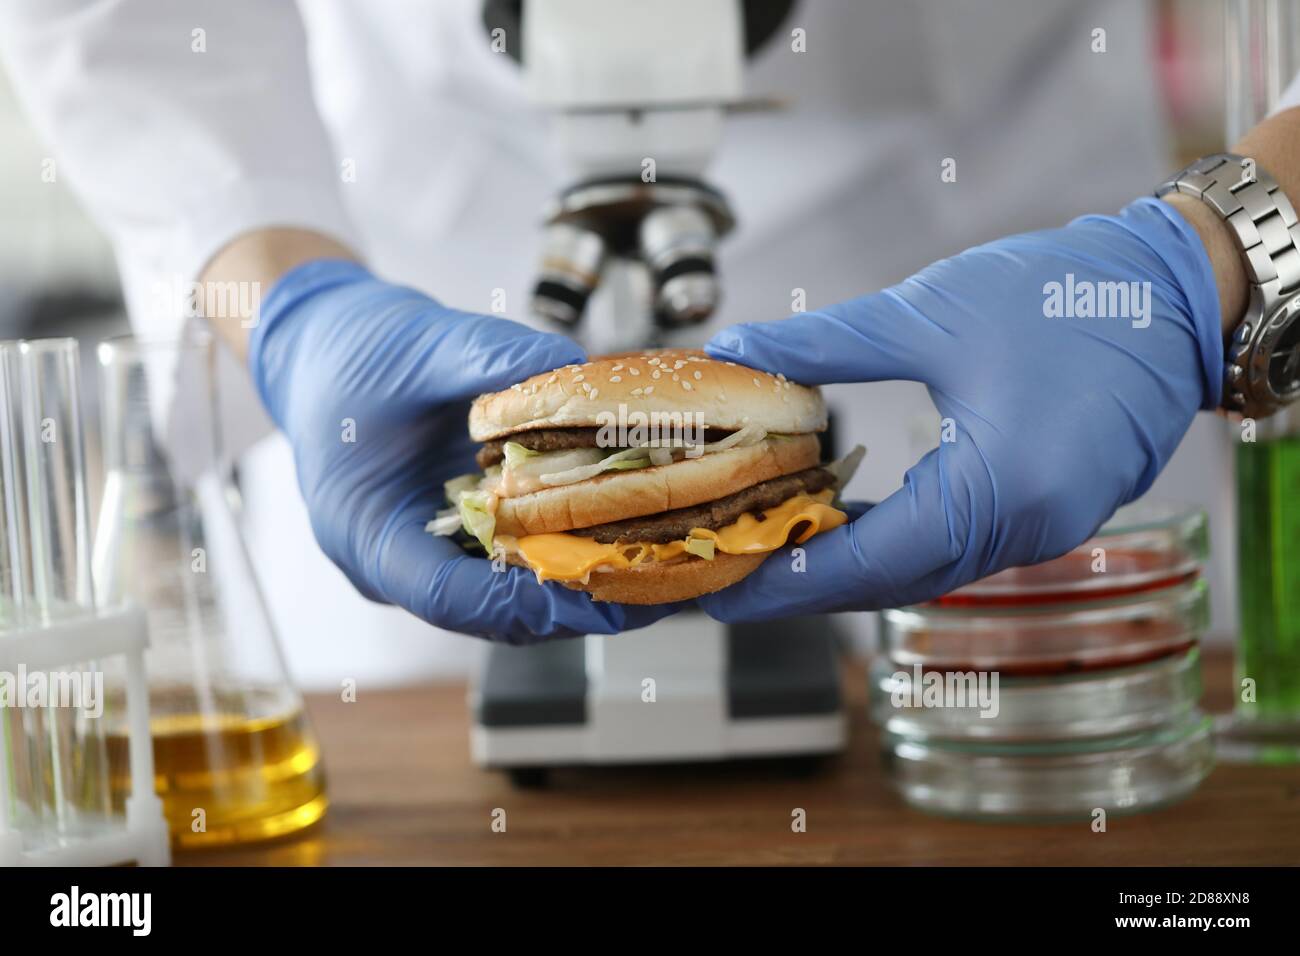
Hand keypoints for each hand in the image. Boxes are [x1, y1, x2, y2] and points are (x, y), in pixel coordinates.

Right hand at [249, 259, 680, 641]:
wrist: (324, 346)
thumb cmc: (350, 353)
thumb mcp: (416, 344)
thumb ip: (489, 355)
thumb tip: (574, 367)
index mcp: (366, 532)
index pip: (447, 596)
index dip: (527, 602)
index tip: (598, 589)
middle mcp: (399, 562)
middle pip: (493, 611)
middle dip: (578, 603)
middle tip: (660, 589)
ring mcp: (431, 554)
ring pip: (514, 596)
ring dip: (585, 584)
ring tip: (664, 568)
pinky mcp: (460, 536)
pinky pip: (520, 561)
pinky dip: (571, 550)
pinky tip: (629, 532)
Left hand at [698, 197, 1222, 619]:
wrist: (1178, 291)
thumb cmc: (1068, 293)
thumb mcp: (930, 312)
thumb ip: (824, 342)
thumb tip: (740, 348)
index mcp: (1000, 489)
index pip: (870, 561)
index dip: (789, 578)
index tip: (725, 589)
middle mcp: (1028, 529)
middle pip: (893, 580)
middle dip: (807, 581)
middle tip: (732, 573)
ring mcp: (1047, 530)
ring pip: (925, 570)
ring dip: (851, 564)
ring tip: (775, 549)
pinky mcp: (1052, 514)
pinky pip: (958, 549)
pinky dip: (897, 543)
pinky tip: (850, 521)